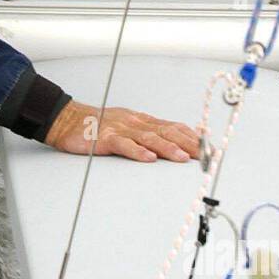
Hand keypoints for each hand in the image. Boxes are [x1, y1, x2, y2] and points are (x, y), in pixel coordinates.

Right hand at [45, 101, 198, 161]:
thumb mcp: (128, 125)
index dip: (193, 136)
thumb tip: (175, 139)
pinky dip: (137, 152)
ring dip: (168, 148)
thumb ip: (151, 131)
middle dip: (188, 143)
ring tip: (182, 158)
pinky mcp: (105, 139)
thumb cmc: (98, 125)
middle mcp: (135, 122)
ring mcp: (120, 129)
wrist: (68, 120)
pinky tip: (148, 159)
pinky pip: (124, 145)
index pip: (173, 127)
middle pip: (166, 132)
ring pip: (149, 138)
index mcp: (142, 120)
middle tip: (205, 154)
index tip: (210, 146)